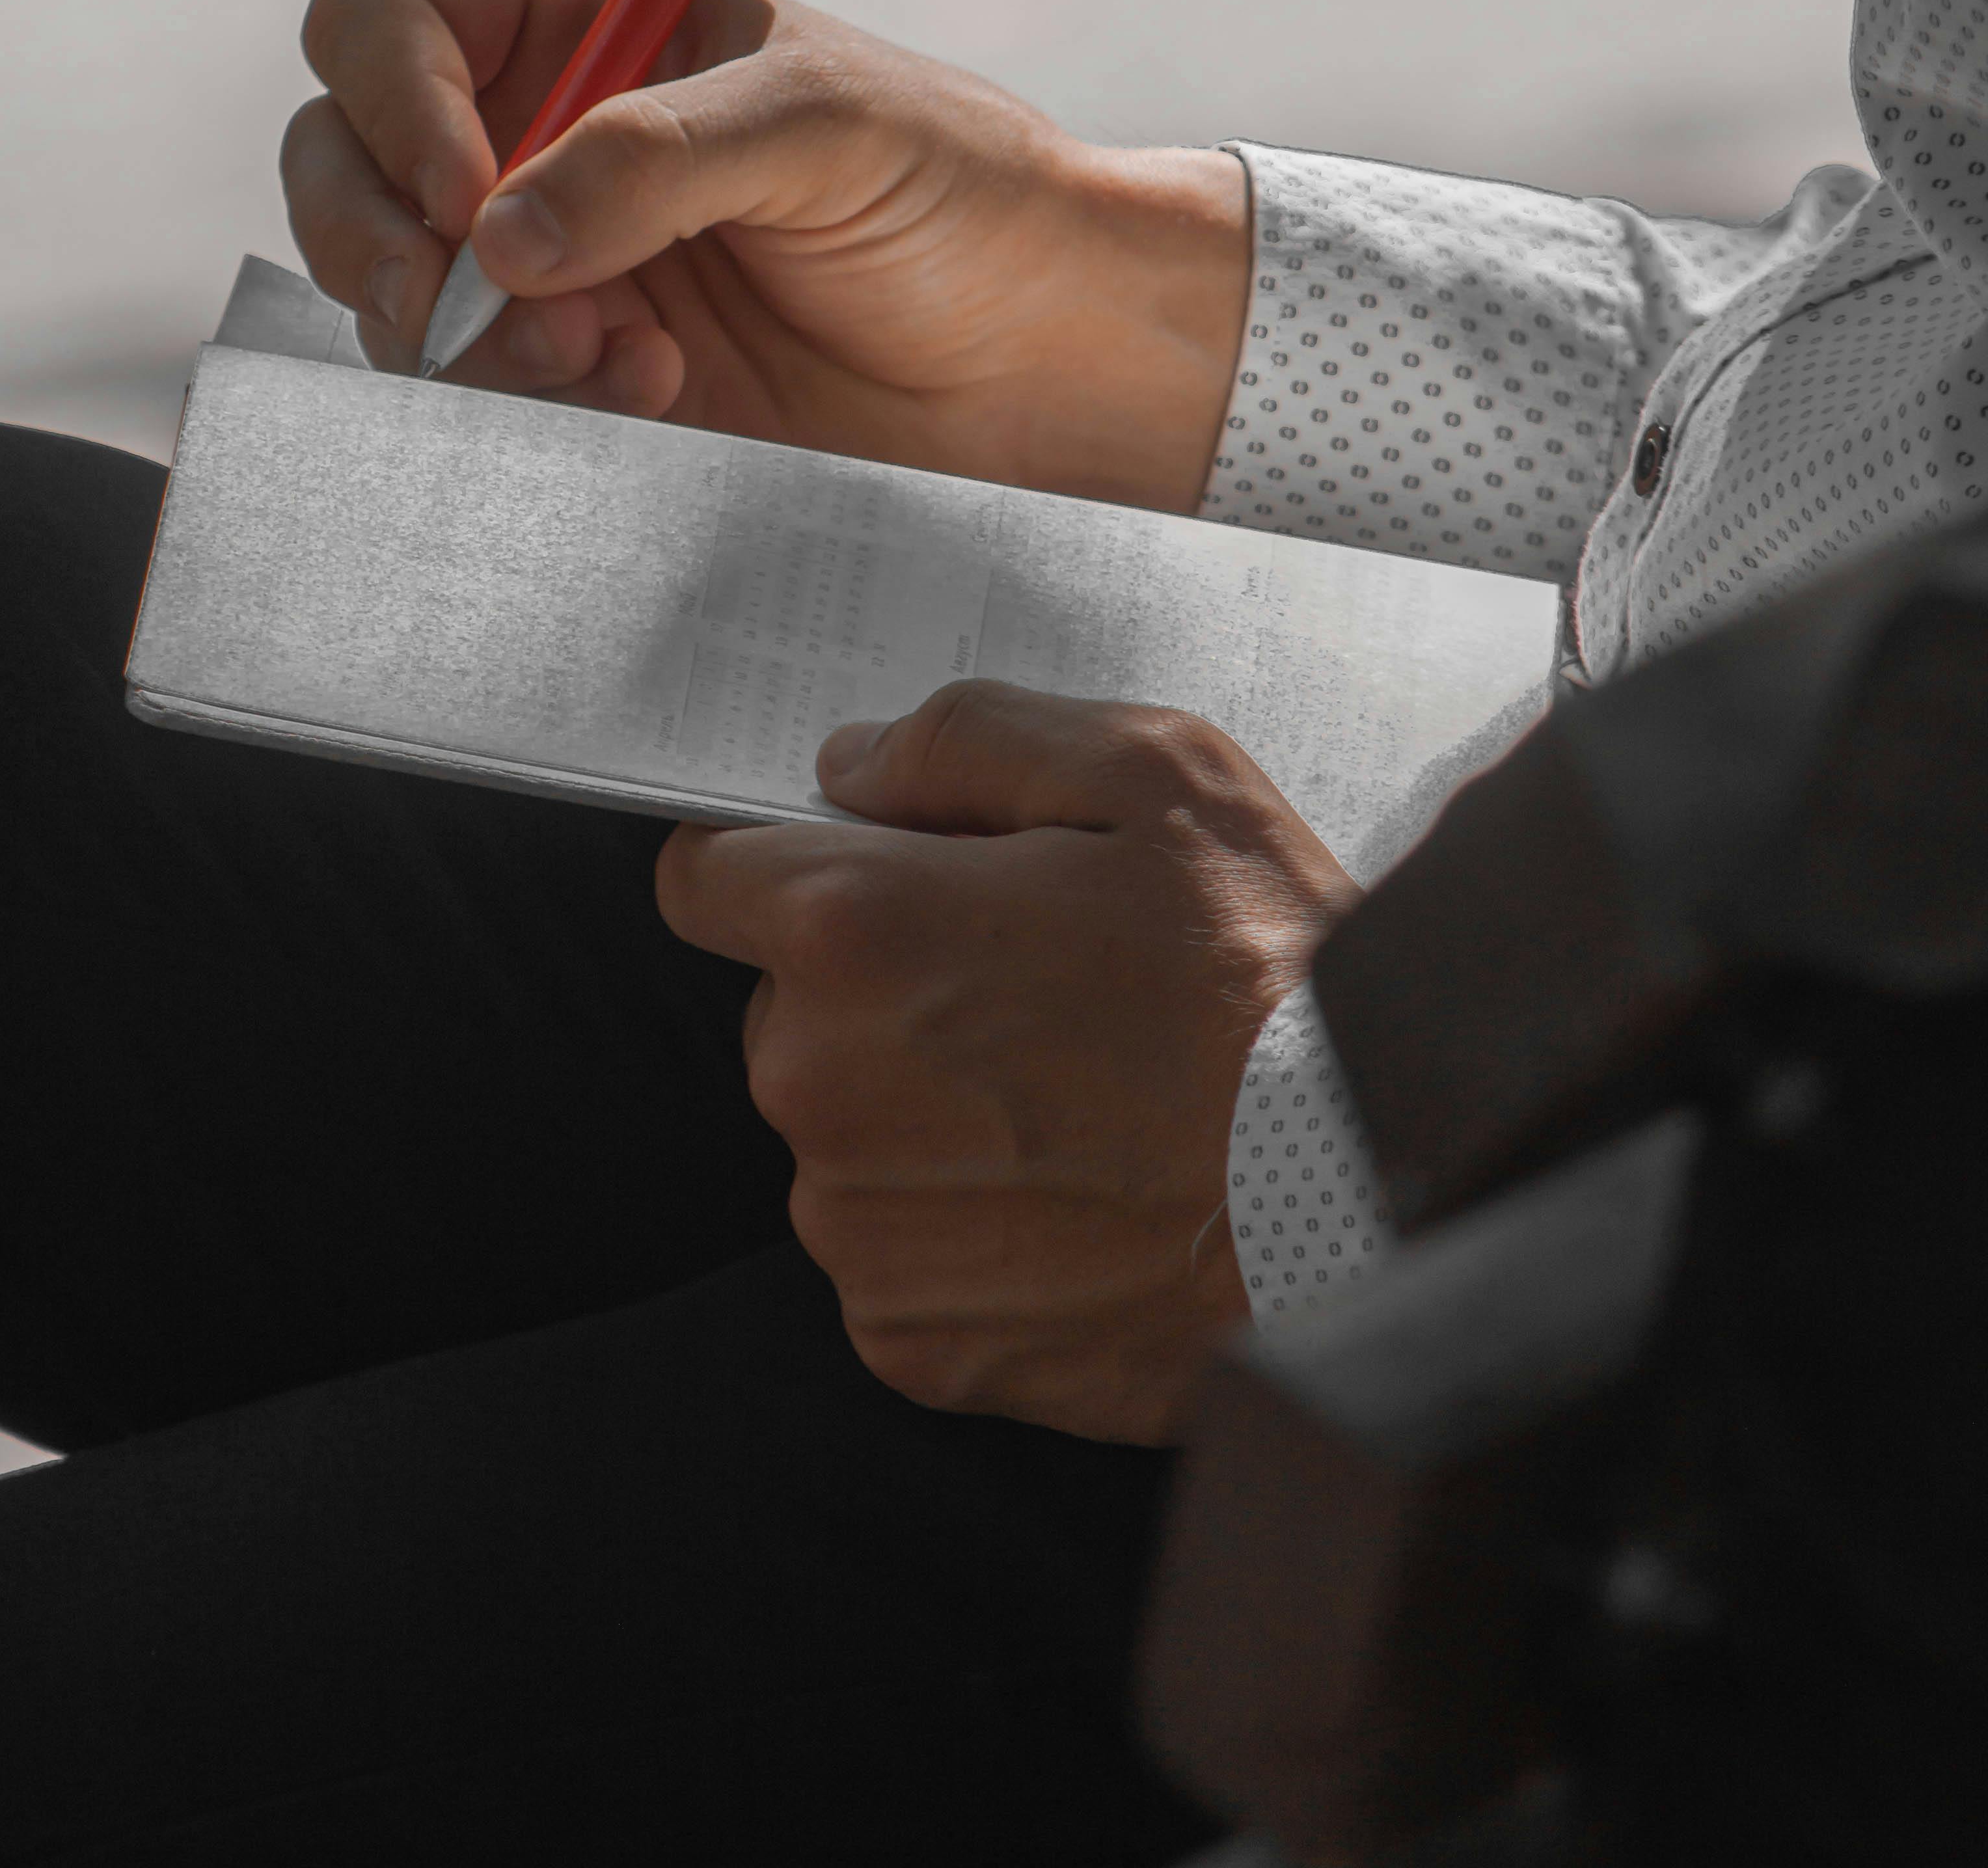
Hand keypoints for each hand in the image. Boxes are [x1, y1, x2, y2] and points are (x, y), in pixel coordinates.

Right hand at [280, 0, 1248, 510]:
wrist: (1038, 356)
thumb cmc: (959, 190)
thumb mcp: (823, 123)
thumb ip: (657, 156)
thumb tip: (496, 236)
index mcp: (586, 19)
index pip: (389, 23)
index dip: (393, 103)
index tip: (469, 199)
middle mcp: (538, 130)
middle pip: (339, 159)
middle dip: (386, 244)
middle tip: (483, 315)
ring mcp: (547, 261)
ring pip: (389, 294)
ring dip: (473, 340)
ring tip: (625, 359)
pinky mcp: (574, 376)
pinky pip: (468, 397)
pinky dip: (530, 406)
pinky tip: (657, 395)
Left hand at [655, 681, 1357, 1445]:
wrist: (1372, 1203)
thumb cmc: (1273, 980)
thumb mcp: (1152, 773)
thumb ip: (969, 738)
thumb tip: (851, 765)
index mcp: (856, 927)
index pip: (706, 878)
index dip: (785, 866)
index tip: (868, 881)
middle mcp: (820, 1082)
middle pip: (786, 1011)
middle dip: (876, 991)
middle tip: (1034, 990)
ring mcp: (858, 1226)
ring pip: (841, 1136)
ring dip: (920, 1112)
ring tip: (1080, 1099)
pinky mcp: (911, 1340)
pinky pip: (894, 1254)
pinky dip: (964, 1226)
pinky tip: (1077, 1197)